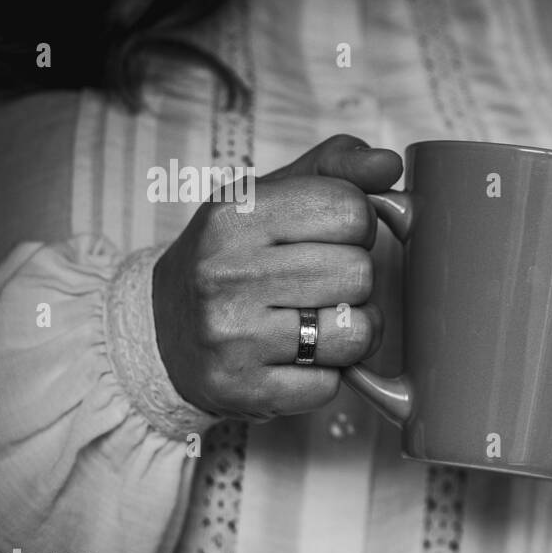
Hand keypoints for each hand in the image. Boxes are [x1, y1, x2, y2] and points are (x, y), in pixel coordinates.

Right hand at [153, 135, 402, 420]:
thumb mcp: (270, 196)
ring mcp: (233, 336)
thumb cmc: (234, 256)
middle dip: (354, 280)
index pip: (352, 210)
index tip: (330, 236)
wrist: (161, 331)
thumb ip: (336, 168)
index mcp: (236, 213)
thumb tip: (390, 163)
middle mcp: (227, 272)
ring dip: (351, 330)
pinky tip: (295, 358)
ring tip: (316, 320)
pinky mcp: (245, 389)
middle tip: (320, 283)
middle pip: (360, 273)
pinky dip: (327, 374)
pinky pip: (333, 385)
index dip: (357, 225)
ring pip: (357, 333)